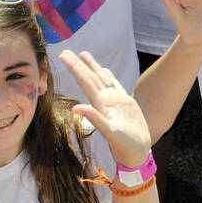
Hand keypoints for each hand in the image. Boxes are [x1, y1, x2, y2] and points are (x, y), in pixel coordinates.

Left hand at [59, 50, 151, 168]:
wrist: (137, 151)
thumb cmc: (125, 144)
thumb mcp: (109, 132)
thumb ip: (94, 119)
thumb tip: (75, 107)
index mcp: (100, 104)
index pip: (85, 82)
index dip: (76, 68)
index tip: (64, 56)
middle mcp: (105, 100)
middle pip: (90, 77)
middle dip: (79, 64)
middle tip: (66, 51)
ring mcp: (114, 100)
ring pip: (101, 79)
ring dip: (92, 67)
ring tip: (83, 54)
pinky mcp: (125, 102)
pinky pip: (115, 84)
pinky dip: (108, 76)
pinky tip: (103, 70)